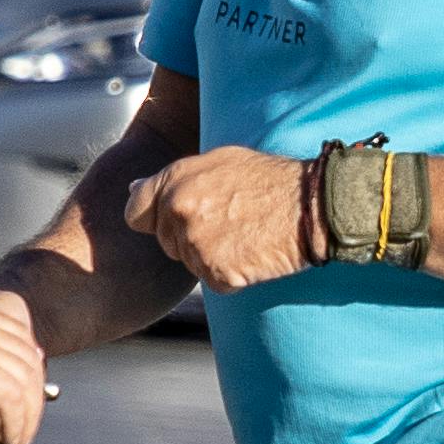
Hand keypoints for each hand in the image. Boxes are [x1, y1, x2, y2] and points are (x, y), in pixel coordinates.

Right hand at [0, 285, 49, 443]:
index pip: (19, 333)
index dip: (29, 371)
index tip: (25, 398)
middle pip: (27, 356)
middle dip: (32, 397)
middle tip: (22, 426)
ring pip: (25, 377)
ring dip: (26, 414)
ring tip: (14, 437)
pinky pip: (10, 394)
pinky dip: (15, 420)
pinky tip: (8, 436)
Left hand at [127, 145, 312, 294]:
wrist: (312, 206)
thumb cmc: (270, 180)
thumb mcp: (219, 162)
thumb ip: (172, 179)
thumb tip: (131, 190)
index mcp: (176, 181)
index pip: (136, 213)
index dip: (153, 219)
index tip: (176, 219)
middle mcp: (180, 212)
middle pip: (165, 243)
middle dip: (188, 238)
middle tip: (229, 222)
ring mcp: (197, 245)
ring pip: (190, 263)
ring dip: (212, 257)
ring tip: (244, 234)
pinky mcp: (217, 273)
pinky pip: (214, 281)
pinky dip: (231, 275)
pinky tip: (252, 253)